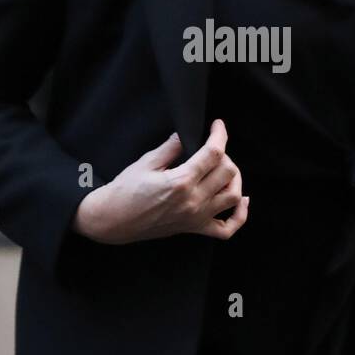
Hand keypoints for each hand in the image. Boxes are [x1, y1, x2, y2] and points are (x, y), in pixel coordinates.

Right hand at [71, 118, 247, 244]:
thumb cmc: (125, 190)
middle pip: (228, 173)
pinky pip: (227, 229)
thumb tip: (185, 133)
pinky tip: (241, 200)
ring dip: (235, 179)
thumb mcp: (146, 163)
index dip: (220, 135)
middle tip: (212, 149)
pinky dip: (240, 215)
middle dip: (225, 155)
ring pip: (233, 197)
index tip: (218, 125)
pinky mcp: (194, 229)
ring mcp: (196, 217)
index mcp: (181, 181)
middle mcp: (193, 201)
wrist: (112, 220)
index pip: (213, 154)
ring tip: (223, 169)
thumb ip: (170, 147)